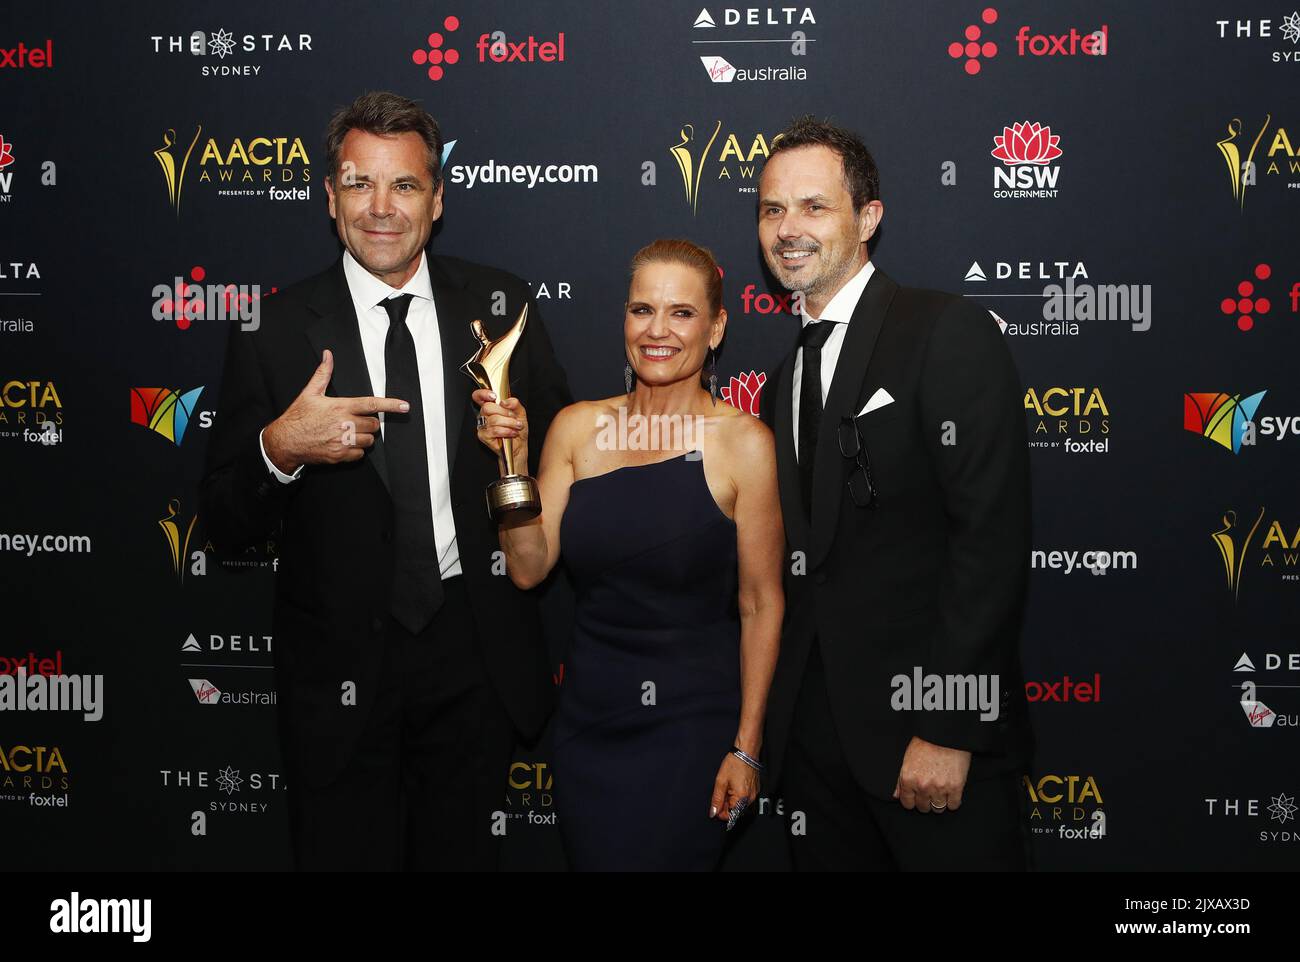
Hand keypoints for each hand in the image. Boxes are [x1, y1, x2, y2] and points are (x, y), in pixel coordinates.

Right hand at [262, 350, 408, 472]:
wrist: (285, 441)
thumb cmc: (297, 417)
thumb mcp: (309, 393)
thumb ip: (323, 374)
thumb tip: (328, 355)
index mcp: (340, 407)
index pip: (372, 404)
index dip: (391, 405)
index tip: (405, 406)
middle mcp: (344, 424)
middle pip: (374, 425)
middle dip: (369, 423)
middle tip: (355, 421)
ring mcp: (343, 441)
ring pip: (369, 441)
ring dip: (363, 437)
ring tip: (348, 433)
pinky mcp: (340, 455)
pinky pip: (360, 455)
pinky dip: (356, 451)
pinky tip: (344, 444)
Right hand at [472, 387, 527, 465]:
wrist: (520, 444)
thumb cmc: (517, 428)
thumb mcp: (520, 413)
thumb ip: (514, 403)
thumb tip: (505, 402)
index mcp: (492, 406)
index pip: (479, 396)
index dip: (483, 394)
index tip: (494, 396)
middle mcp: (485, 415)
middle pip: (487, 407)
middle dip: (504, 412)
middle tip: (513, 417)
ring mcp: (483, 425)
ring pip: (494, 419)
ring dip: (510, 423)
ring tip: (517, 426)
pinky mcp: (483, 436)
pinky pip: (494, 430)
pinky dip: (506, 431)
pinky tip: (512, 433)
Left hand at [710, 752, 759, 826]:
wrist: (746, 752)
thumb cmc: (734, 764)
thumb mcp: (721, 782)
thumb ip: (717, 799)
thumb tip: (713, 813)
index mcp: (742, 798)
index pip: (730, 815)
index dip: (721, 811)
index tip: (716, 803)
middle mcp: (750, 799)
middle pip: (736, 811)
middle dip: (726, 805)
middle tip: (722, 791)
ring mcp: (754, 794)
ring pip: (740, 805)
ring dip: (732, 800)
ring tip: (728, 787)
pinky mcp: (755, 790)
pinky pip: (745, 799)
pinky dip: (738, 796)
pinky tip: (735, 785)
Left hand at [892, 736, 970, 813]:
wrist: (945, 734)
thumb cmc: (925, 743)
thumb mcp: (907, 759)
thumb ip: (900, 780)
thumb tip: (896, 795)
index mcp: (908, 779)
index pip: (907, 804)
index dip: (912, 801)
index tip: (917, 797)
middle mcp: (922, 786)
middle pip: (923, 807)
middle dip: (925, 801)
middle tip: (930, 792)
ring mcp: (939, 788)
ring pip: (938, 808)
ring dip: (939, 802)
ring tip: (941, 793)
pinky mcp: (956, 787)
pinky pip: (953, 805)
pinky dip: (952, 801)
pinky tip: (951, 793)